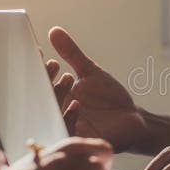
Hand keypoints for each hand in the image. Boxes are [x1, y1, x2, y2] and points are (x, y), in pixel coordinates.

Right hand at [46, 27, 146, 152]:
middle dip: (45, 80)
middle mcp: (56, 110)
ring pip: (51, 113)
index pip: (40, 81)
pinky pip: (66, 131)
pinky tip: (75, 103)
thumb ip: (71, 53)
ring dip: (58, 96)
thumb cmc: (109, 97)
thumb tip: (54, 30)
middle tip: (53, 65)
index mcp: (57, 94)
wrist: (132, 119)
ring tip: (69, 77)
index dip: (38, 68)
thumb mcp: (90, 72)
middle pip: (41, 97)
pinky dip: (68, 117)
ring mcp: (65, 125)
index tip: (40, 52)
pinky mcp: (77, 138)